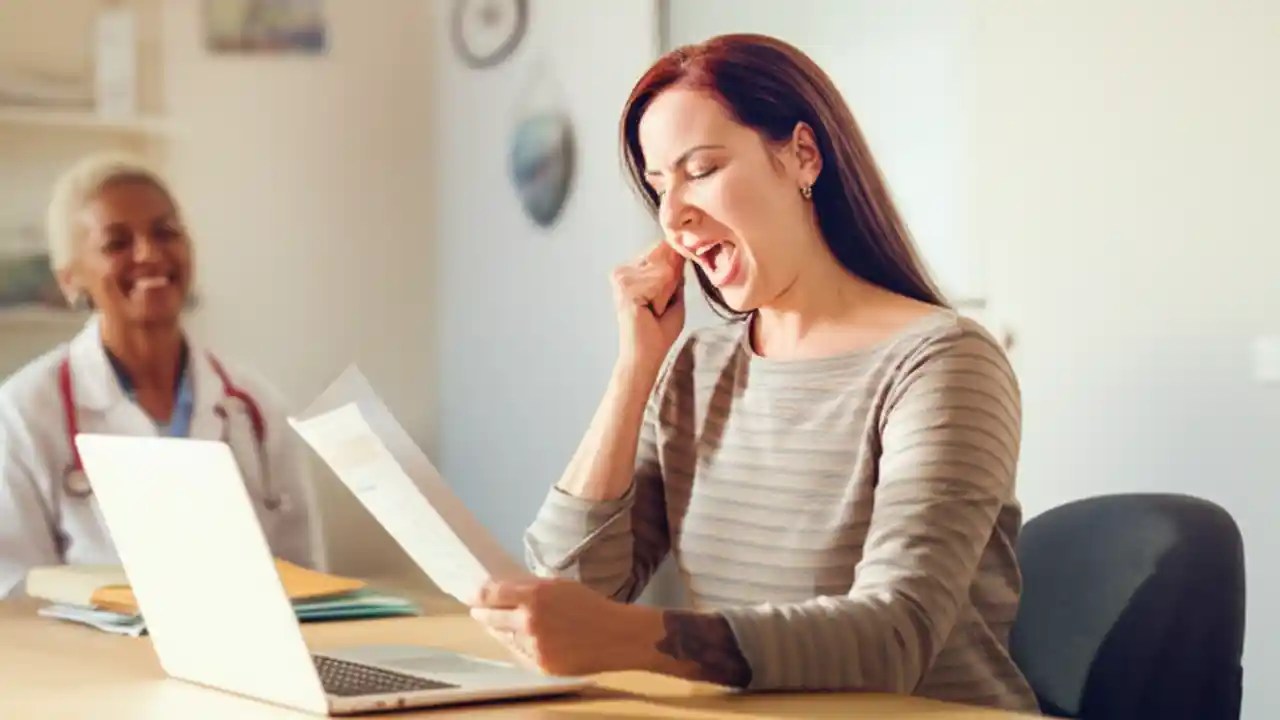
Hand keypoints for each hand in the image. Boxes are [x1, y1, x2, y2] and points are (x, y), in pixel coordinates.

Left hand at [469, 577, 656, 676]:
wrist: (617, 636)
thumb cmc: (591, 606)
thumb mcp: (560, 586)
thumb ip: (531, 588)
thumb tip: (505, 590)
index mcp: (535, 595)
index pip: (492, 593)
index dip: (478, 594)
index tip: (472, 595)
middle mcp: (529, 621)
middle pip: (490, 617)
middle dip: (481, 613)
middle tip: (477, 611)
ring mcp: (533, 645)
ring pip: (503, 637)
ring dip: (499, 630)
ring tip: (499, 624)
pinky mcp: (539, 664)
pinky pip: (519, 653)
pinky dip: (517, 645)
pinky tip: (521, 639)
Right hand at [611, 242, 685, 375]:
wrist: (645, 357)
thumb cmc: (658, 333)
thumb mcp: (674, 298)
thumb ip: (676, 276)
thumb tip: (683, 256)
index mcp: (629, 273)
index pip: (656, 253)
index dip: (672, 265)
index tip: (671, 286)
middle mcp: (621, 273)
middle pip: (660, 258)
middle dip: (669, 281)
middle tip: (659, 307)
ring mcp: (621, 280)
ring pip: (661, 270)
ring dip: (665, 293)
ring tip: (655, 311)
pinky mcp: (626, 290)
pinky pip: (658, 282)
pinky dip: (662, 299)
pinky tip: (652, 312)